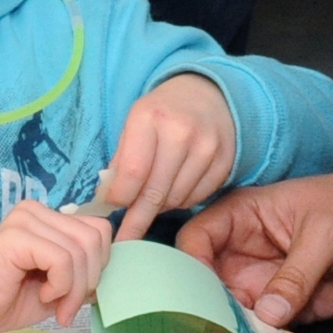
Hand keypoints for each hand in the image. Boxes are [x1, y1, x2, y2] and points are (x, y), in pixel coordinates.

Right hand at [0, 200, 111, 332]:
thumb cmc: (6, 300)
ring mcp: (26, 219)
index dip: (98, 266)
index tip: (79, 295)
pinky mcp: (17, 235)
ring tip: (54, 306)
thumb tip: (113, 272)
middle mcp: (38, 210)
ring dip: (74, 289)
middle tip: (66, 307)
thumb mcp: (56, 286)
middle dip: (89, 281)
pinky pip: (62, 260)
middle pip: (95, 238)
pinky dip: (61, 286)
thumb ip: (81, 272)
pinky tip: (42, 297)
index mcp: (49, 218)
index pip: (99, 230)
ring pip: (81, 250)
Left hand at [108, 73, 237, 241]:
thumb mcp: (133, 124)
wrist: (207, 95)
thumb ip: (121, 161)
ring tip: (152, 197)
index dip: (118, 198)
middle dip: (137, 217)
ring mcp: (207, 148)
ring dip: (159, 207)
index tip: (109, 211)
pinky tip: (174, 188)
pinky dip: (181, 202)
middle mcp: (181, 132)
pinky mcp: (225, 162)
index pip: (133, 173)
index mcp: (150, 116)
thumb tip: (107, 201)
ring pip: (176, 200)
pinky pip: (197, 199)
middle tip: (125, 237)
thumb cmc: (161, 113)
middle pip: (155, 192)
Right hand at [176, 158, 332, 327]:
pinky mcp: (287, 310)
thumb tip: (268, 314)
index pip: (195, 242)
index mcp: (242, 218)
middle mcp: (243, 253)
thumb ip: (297, 273)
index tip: (190, 302)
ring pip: (229, 313)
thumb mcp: (326, 232)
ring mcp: (264, 284)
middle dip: (201, 313)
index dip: (186, 270)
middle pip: (204, 286)